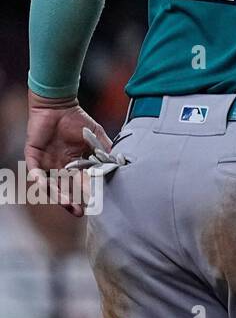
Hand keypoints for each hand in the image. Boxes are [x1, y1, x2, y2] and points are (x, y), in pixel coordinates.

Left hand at [25, 91, 111, 216]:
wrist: (59, 105)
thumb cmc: (77, 119)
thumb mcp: (96, 136)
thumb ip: (105, 149)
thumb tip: (119, 163)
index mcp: (74, 163)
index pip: (80, 183)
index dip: (86, 194)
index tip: (94, 204)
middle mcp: (60, 166)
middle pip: (65, 188)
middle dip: (71, 201)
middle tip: (79, 211)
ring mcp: (46, 162)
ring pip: (50, 184)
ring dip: (57, 195)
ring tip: (66, 203)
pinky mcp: (34, 156)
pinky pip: (35, 171)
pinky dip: (39, 179)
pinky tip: (45, 186)